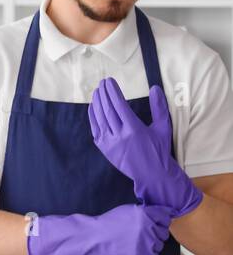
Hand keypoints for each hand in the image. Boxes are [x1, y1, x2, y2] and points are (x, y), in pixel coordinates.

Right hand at [27, 203, 171, 254]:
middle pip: (163, 233)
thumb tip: (168, 214)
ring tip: (133, 242)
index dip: (159, 221)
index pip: (166, 217)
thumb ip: (148, 211)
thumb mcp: (129, 210)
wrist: (94, 236)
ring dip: (150, 245)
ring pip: (159, 245)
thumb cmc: (111, 222)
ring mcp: (147, 242)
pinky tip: (134, 251)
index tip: (150, 224)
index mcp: (147, 213)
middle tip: (137, 235)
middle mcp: (149, 226)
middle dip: (154, 234)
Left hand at [88, 77, 201, 217]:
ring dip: (97, 104)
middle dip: (104, 94)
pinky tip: (93, 107)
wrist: (152, 173)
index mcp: (134, 129)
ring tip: (97, 92)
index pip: (119, 105)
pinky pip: (95, 130)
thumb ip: (159, 107)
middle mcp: (120, 135)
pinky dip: (93, 117)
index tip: (109, 81)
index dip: (113, 91)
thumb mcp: (163, 127)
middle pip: (108, 110)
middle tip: (102, 83)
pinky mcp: (104, 149)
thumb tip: (155, 88)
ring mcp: (110, 143)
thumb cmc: (159, 149)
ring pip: (100, 119)